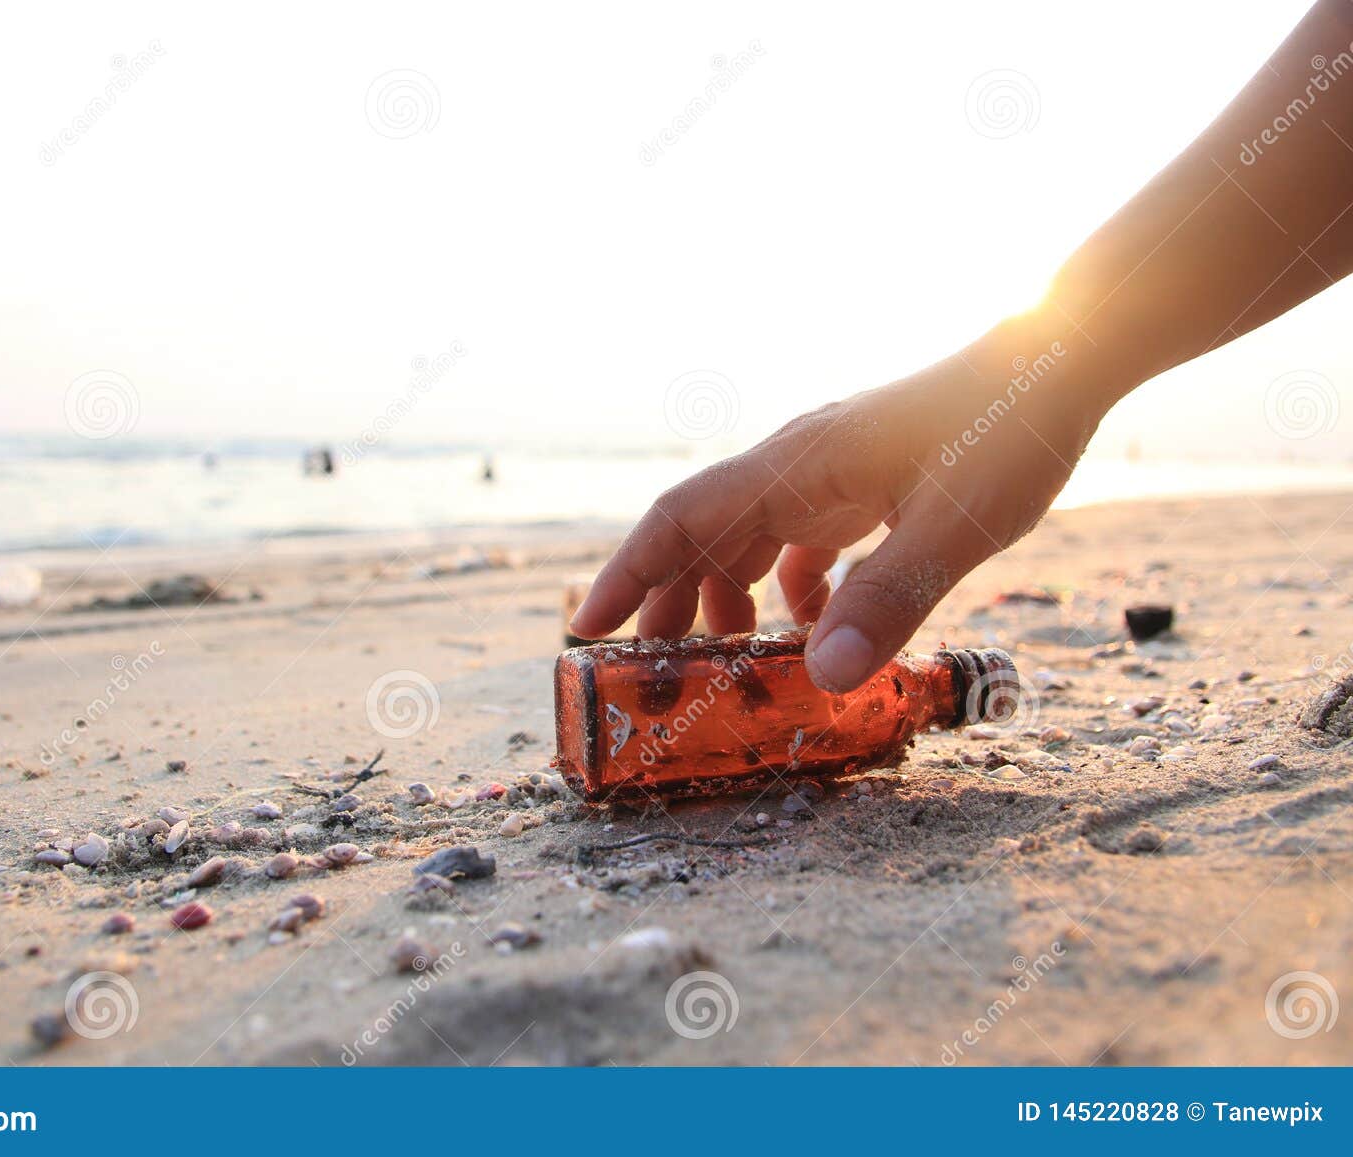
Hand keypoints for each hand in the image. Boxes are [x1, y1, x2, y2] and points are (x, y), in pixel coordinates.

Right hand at [569, 321, 1119, 690]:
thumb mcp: (954, 526)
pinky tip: (817, 626)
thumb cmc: (1007, 428)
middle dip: (668, 606)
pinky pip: (800, 541)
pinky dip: (792, 590)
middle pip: (702, 537)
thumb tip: (822, 678)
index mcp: (796, 467)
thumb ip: (889, 600)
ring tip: (731, 664)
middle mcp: (797, 467)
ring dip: (727, 600)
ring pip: (748, 540)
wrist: (1062, 358)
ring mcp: (828, 472)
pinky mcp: (862, 482)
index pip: (680, 519)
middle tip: (654, 678)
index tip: (584, 629)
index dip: (626, 574)